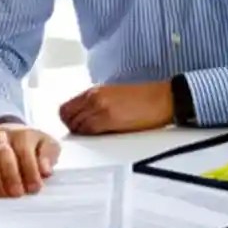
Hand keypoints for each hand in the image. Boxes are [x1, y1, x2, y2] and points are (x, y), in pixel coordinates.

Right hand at [0, 122, 59, 196]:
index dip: (29, 171)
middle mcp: (2, 134)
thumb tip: (45, 170)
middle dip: (11, 176)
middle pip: (3, 151)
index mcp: (23, 133)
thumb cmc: (32, 147)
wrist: (10, 137)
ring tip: (4, 193)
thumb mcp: (48, 146)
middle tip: (17, 193)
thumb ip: (49, 156)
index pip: (24, 151)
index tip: (35, 188)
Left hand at [59, 81, 173, 134]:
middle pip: (67, 118)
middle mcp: (94, 98)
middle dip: (72, 128)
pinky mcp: (110, 119)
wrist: (162, 99)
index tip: (73, 126)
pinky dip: (91, 136)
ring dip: (82, 133)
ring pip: (77, 126)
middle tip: (81, 133)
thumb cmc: (142, 98)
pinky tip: (100, 136)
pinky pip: (90, 131)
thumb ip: (95, 103)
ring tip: (93, 135)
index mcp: (94, 91)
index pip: (65, 108)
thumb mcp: (112, 95)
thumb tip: (83, 117)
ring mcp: (101, 108)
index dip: (67, 120)